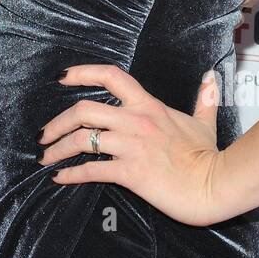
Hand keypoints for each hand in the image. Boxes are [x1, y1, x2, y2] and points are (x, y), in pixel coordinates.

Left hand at [38, 63, 224, 226]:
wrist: (214, 185)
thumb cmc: (208, 155)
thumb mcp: (205, 121)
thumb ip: (204, 98)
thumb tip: (210, 78)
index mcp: (148, 105)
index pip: (110, 76)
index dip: (82, 73)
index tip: (62, 78)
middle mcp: (134, 121)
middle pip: (83, 110)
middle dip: (56, 123)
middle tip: (44, 135)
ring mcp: (130, 146)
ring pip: (81, 140)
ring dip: (57, 149)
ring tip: (46, 158)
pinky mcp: (129, 172)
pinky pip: (91, 170)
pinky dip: (70, 174)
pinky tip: (59, 178)